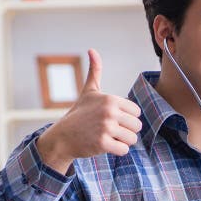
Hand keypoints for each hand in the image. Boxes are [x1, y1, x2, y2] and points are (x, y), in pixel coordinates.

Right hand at [36, 49, 141, 174]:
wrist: (63, 136)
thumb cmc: (79, 114)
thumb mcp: (88, 92)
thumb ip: (95, 72)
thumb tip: (92, 50)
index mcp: (110, 99)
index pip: (137, 112)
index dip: (127, 118)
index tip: (112, 118)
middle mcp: (109, 112)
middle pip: (137, 126)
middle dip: (126, 131)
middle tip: (110, 130)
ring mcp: (106, 128)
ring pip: (132, 139)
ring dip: (122, 141)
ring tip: (108, 137)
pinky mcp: (103, 143)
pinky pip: (124, 150)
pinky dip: (117, 151)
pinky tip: (105, 145)